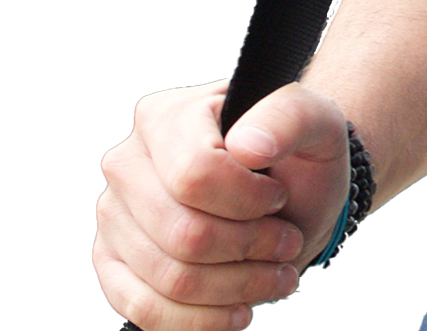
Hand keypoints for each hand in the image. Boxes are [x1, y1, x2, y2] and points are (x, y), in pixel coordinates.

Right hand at [93, 80, 349, 328]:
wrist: (285, 192)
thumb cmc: (292, 153)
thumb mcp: (314, 119)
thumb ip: (289, 116)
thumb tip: (247, 145)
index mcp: (165, 116)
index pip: (194, 176)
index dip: (248, 201)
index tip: (278, 198)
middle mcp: (127, 164)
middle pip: (183, 234)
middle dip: (249, 249)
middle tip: (286, 244)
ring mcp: (114, 217)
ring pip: (171, 278)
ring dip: (237, 287)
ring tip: (274, 273)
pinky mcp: (112, 264)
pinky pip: (146, 310)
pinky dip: (202, 320)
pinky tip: (238, 308)